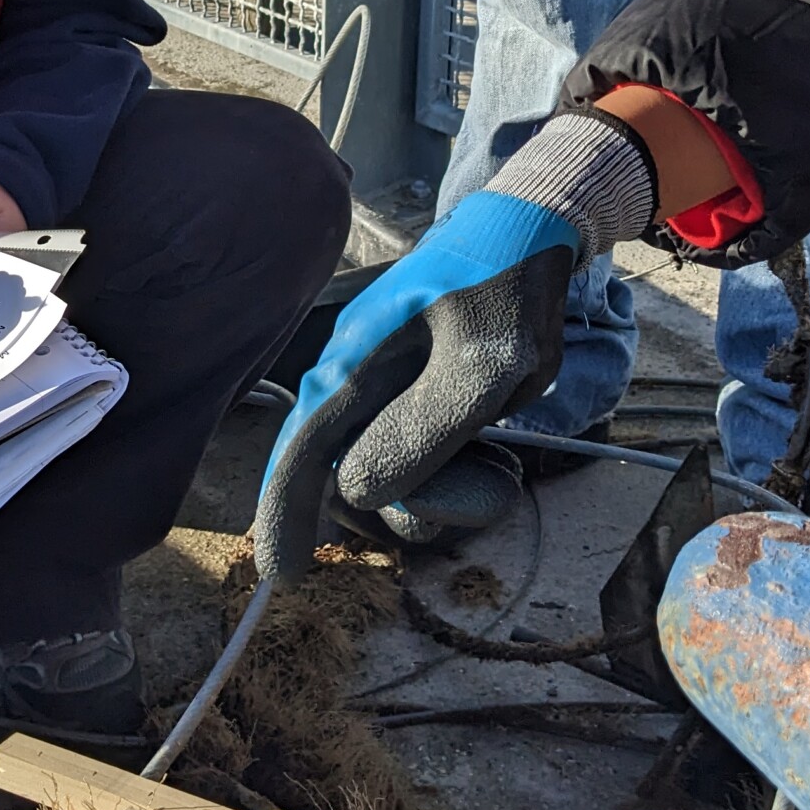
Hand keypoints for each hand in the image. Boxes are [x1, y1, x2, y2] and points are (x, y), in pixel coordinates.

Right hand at [252, 189, 578, 585]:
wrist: (525, 233)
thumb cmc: (503, 290)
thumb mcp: (482, 365)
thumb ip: (422, 429)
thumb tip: (356, 489)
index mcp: (353, 371)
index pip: (302, 454)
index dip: (285, 516)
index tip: (283, 576)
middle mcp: (351, 384)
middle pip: (356, 481)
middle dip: (424, 505)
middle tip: (500, 481)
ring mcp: (378, 389)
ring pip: (389, 478)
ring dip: (448, 491)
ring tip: (505, 462)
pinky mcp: (407, 396)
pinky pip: (411, 457)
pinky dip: (452, 471)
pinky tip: (493, 449)